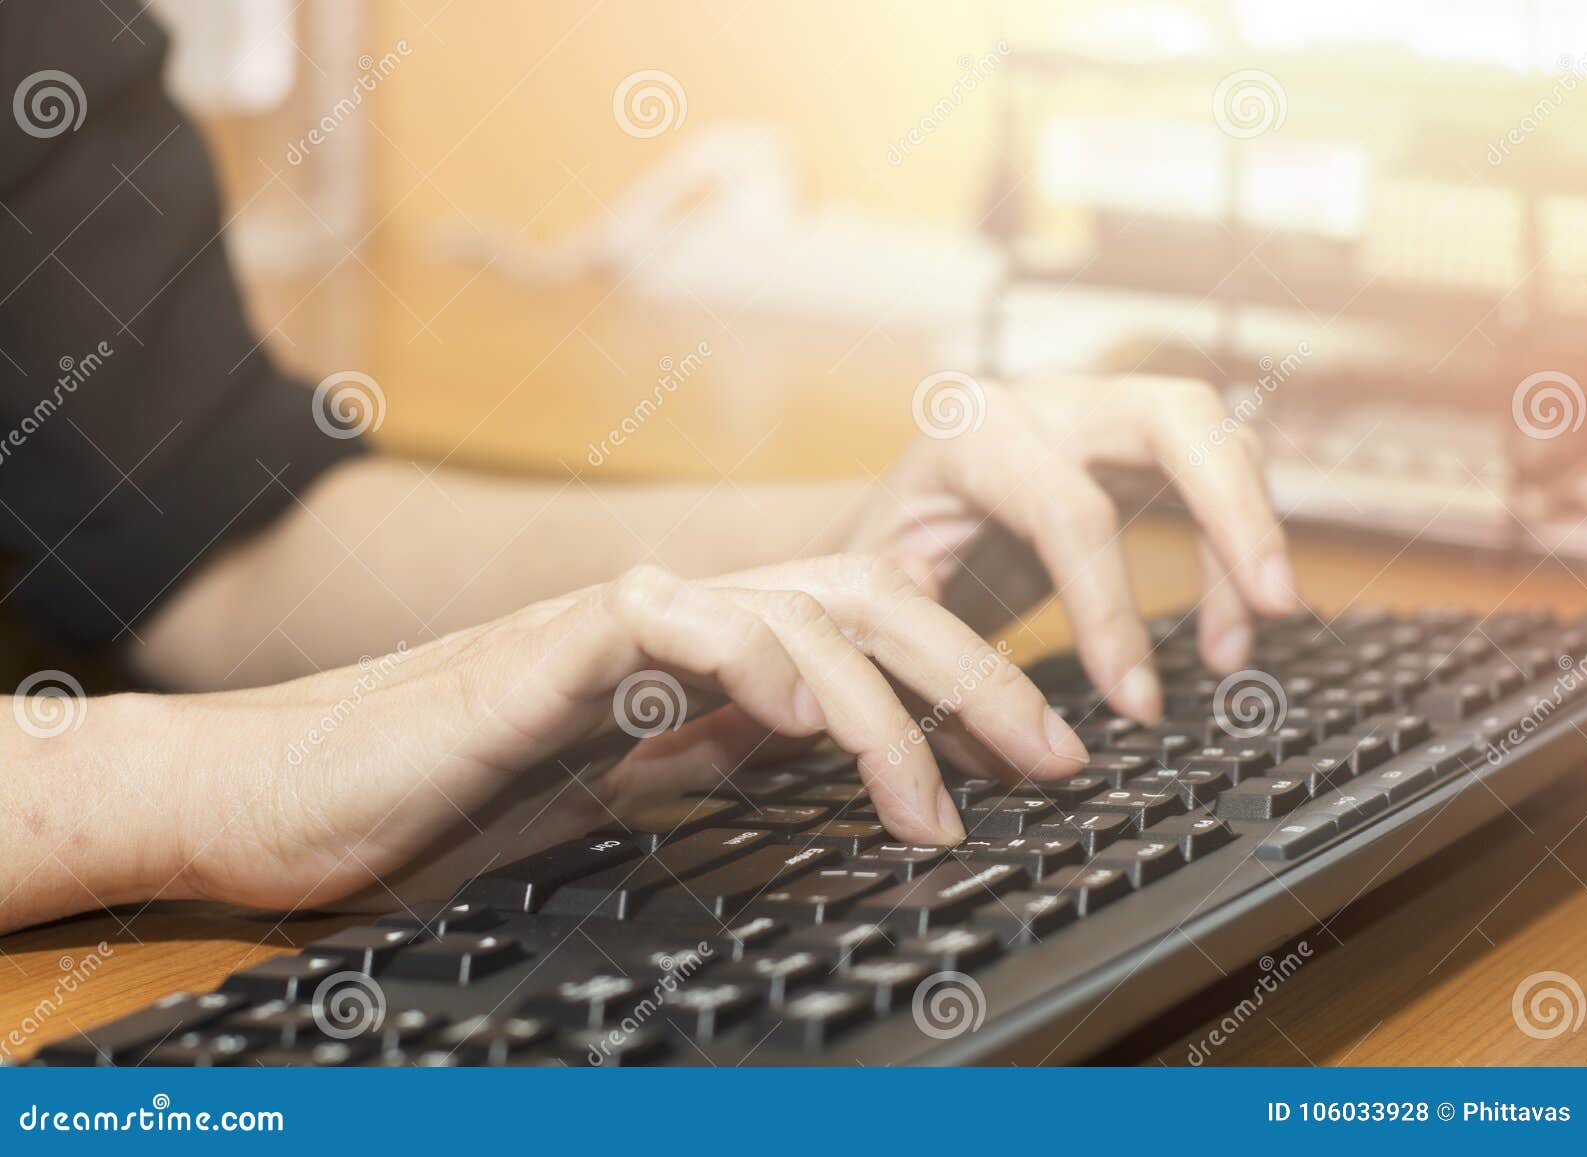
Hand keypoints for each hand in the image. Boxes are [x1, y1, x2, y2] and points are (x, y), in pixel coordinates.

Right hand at [89, 555, 1085, 917]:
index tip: (1042, 759)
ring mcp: (623, 624)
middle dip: (979, 675)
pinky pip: (677, 622)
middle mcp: (684, 624)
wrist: (293, 789)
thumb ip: (709, 762)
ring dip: (895, 698)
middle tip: (1060, 758)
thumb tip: (802, 772)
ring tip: (946, 795)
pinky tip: (807, 714)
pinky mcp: (552, 644)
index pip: (870, 640)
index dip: (970, 684)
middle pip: (870, 603)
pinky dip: (754, 658)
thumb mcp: (621, 794)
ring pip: (800, 608)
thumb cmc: (448, 800)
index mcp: (709, 660)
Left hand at [842, 374, 1297, 721]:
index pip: (1066, 510)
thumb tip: (1014, 747)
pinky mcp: (1132, 437)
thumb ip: (934, 656)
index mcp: (970, 436)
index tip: (1134, 702)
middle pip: (1174, 418)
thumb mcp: (877, 601)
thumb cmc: (883, 562)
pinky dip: (1235, 548)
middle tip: (1276, 605)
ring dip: (1249, 535)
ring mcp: (1097, 408)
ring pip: (1212, 436)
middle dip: (1236, 511)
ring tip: (1234, 654)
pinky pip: (1215, 470)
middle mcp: (1043, 402)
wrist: (886, 513)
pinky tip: (1222, 634)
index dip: (1108, 608)